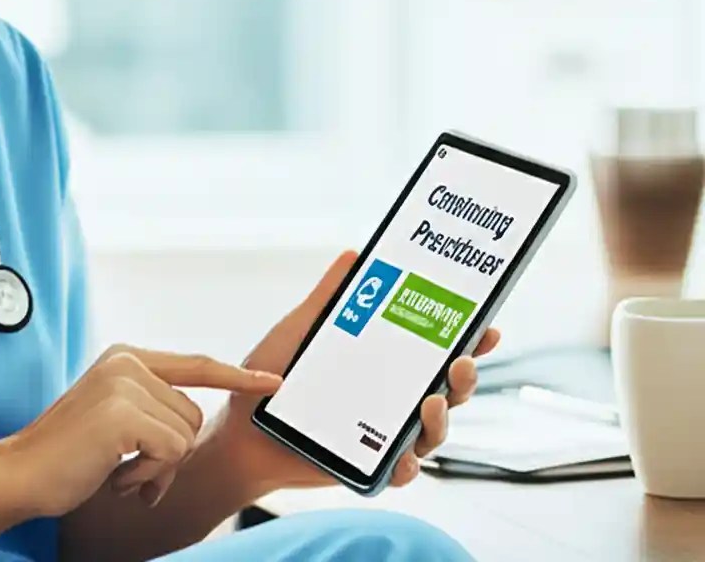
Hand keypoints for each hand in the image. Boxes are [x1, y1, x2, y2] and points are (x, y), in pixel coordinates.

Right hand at [2, 346, 282, 516]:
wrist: (22, 473)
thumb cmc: (67, 455)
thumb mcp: (114, 419)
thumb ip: (151, 408)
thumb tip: (191, 428)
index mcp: (125, 358)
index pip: (196, 364)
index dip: (236, 377)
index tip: (272, 382)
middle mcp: (126, 362)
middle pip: (194, 413)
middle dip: (170, 452)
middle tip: (130, 468)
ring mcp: (124, 384)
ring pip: (185, 435)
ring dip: (158, 467)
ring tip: (118, 470)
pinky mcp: (122, 413)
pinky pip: (171, 451)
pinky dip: (149, 474)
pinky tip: (115, 475)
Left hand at [211, 250, 500, 492]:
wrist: (240, 427)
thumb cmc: (272, 376)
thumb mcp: (301, 328)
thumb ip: (329, 296)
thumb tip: (353, 255)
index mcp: (385, 364)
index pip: (437, 351)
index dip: (469, 341)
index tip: (486, 327)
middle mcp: (392, 399)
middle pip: (448, 391)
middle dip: (465, 377)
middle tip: (462, 361)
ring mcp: (382, 434)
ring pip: (432, 432)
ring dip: (441, 419)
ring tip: (431, 402)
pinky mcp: (366, 465)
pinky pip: (398, 472)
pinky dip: (405, 466)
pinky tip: (402, 456)